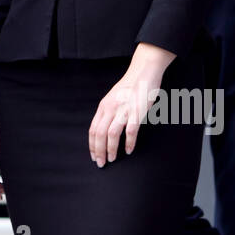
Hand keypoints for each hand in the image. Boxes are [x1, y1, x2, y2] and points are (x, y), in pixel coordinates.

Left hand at [88, 42, 174, 166]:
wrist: (143, 72)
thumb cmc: (129, 86)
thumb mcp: (113, 98)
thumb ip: (108, 112)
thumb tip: (103, 130)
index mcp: (103, 106)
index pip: (93, 129)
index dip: (92, 145)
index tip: (93, 155)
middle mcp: (110, 108)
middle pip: (100, 134)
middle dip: (99, 151)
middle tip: (101, 163)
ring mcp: (123, 110)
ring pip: (112, 134)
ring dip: (111, 149)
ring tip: (112, 159)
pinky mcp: (136, 111)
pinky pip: (130, 131)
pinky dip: (129, 143)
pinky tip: (129, 150)